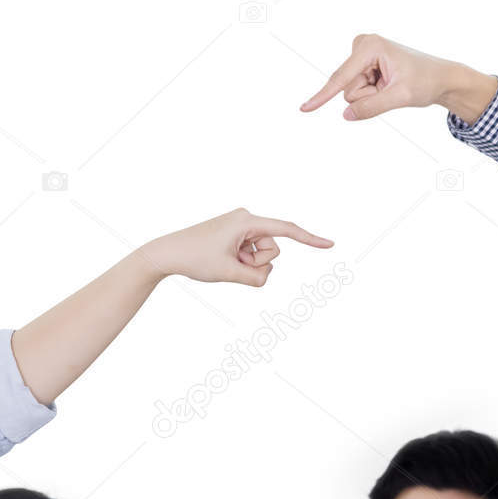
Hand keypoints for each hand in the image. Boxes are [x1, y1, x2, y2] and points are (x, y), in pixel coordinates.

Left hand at [139, 208, 331, 287]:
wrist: (167, 253)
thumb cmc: (194, 258)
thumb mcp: (229, 273)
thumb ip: (256, 279)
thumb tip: (266, 276)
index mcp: (247, 221)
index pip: (286, 230)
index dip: (310, 239)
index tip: (330, 245)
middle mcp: (246, 219)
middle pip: (272, 250)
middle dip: (257, 264)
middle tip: (231, 264)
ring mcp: (240, 227)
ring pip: (261, 255)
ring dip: (247, 265)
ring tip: (223, 261)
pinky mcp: (234, 235)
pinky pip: (250, 255)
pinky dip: (240, 263)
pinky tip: (220, 259)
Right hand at [299, 33, 454, 121]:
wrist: (440, 77)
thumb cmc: (425, 81)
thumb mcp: (400, 97)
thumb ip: (371, 107)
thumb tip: (346, 115)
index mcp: (371, 47)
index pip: (341, 78)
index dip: (322, 95)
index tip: (304, 109)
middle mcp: (363, 45)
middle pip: (347, 88)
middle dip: (367, 96)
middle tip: (391, 88)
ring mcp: (362, 54)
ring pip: (352, 92)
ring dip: (371, 95)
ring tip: (392, 86)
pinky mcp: (363, 63)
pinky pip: (357, 90)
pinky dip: (372, 93)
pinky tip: (388, 84)